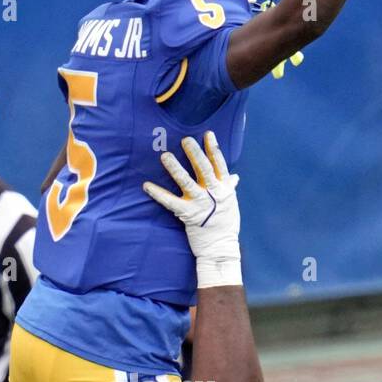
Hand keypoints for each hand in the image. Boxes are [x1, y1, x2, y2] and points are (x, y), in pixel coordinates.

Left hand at [143, 133, 241, 286]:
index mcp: (223, 188)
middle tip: (185, 140)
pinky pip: (170, 202)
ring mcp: (200, 204)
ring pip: (187, 182)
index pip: (219, 164)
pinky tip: (147, 185)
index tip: (208, 134)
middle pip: (204, 169)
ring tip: (165, 156)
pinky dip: (158, 193)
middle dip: (195, 154)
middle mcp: (213, 194)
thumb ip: (230, 187)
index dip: (214, 149)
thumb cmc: (226, 225)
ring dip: (175, 168)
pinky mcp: (187, 214)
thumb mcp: (232, 203)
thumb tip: (234, 176)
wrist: (220, 247)